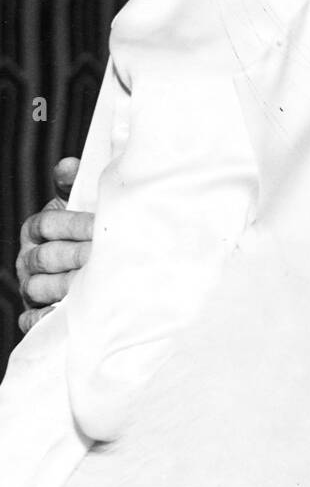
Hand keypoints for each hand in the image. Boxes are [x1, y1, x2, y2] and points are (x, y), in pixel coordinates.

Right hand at [16, 157, 91, 333]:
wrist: (98, 271)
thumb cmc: (89, 231)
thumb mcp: (83, 203)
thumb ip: (76, 183)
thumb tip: (68, 166)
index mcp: (36, 228)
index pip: (46, 223)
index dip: (73, 224)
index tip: (99, 227)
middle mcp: (29, 258)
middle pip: (45, 256)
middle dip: (76, 255)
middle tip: (102, 257)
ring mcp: (30, 287)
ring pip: (38, 287)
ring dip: (66, 286)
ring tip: (93, 285)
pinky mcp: (35, 313)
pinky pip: (31, 320)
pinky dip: (44, 319)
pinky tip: (66, 314)